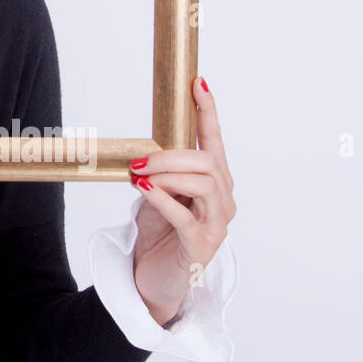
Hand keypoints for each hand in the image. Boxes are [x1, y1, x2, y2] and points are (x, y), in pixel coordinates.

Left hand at [130, 76, 235, 326]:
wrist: (152, 277)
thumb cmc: (158, 233)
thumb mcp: (156, 193)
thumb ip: (159, 170)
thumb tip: (143, 149)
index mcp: (213, 182)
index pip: (214, 141)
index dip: (208, 112)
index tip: (199, 84)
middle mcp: (222, 201)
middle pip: (208, 162)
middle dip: (172, 155)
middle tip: (140, 160)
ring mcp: (216, 224)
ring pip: (204, 183)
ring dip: (168, 174)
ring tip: (140, 176)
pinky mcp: (201, 246)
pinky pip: (186, 216)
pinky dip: (163, 198)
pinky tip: (145, 191)